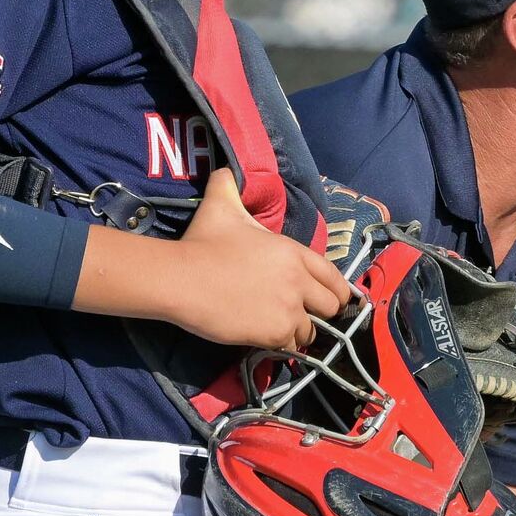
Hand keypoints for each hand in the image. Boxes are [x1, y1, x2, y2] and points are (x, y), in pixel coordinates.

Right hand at [168, 169, 350, 349]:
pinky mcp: (273, 333)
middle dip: (320, 311)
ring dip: (300, 331)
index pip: (334, 276)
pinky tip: (268, 338)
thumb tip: (224, 168)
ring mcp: (288, 310)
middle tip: (303, 314)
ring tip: (282, 327)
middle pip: (331, 306)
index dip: (335, 289)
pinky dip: (283, 345)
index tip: (330, 297)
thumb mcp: (221, 203)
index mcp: (294, 252)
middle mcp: (299, 281)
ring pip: (312, 330)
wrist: (181, 278)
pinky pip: (292, 347)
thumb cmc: (202, 241)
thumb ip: (229, 184)